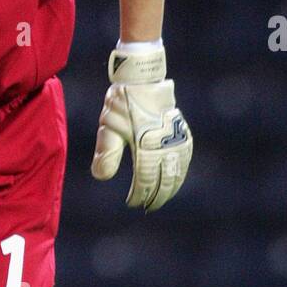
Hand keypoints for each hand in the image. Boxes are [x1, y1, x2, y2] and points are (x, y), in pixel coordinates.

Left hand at [91, 47, 192, 210]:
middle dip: (157, 195)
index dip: (140, 194)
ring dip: (171, 187)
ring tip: (162, 198)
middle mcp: (165, 143)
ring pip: (178, 170)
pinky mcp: (182, 132)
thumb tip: (101, 177)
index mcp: (147, 144)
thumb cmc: (122, 105)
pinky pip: (184, 158)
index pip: (146, 179)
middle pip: (165, 179)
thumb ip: (106, 153)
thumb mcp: (108, 128)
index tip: (133, 202)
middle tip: (148, 206)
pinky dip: (180, 172)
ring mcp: (177, 137)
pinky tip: (175, 179)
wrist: (143, 79)